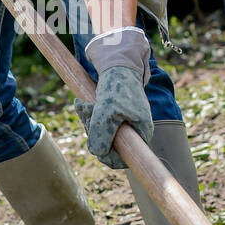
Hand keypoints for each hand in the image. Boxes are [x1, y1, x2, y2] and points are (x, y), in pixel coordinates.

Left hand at [75, 27, 153, 168]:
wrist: (117, 66)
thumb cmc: (117, 88)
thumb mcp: (107, 112)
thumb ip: (101, 134)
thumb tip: (97, 153)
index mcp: (141, 132)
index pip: (124, 159)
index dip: (108, 157)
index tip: (96, 147)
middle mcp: (134, 130)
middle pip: (109, 146)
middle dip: (94, 131)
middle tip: (89, 113)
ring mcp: (123, 123)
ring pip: (99, 134)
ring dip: (88, 120)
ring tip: (85, 105)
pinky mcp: (113, 116)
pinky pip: (96, 124)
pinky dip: (88, 114)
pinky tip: (82, 104)